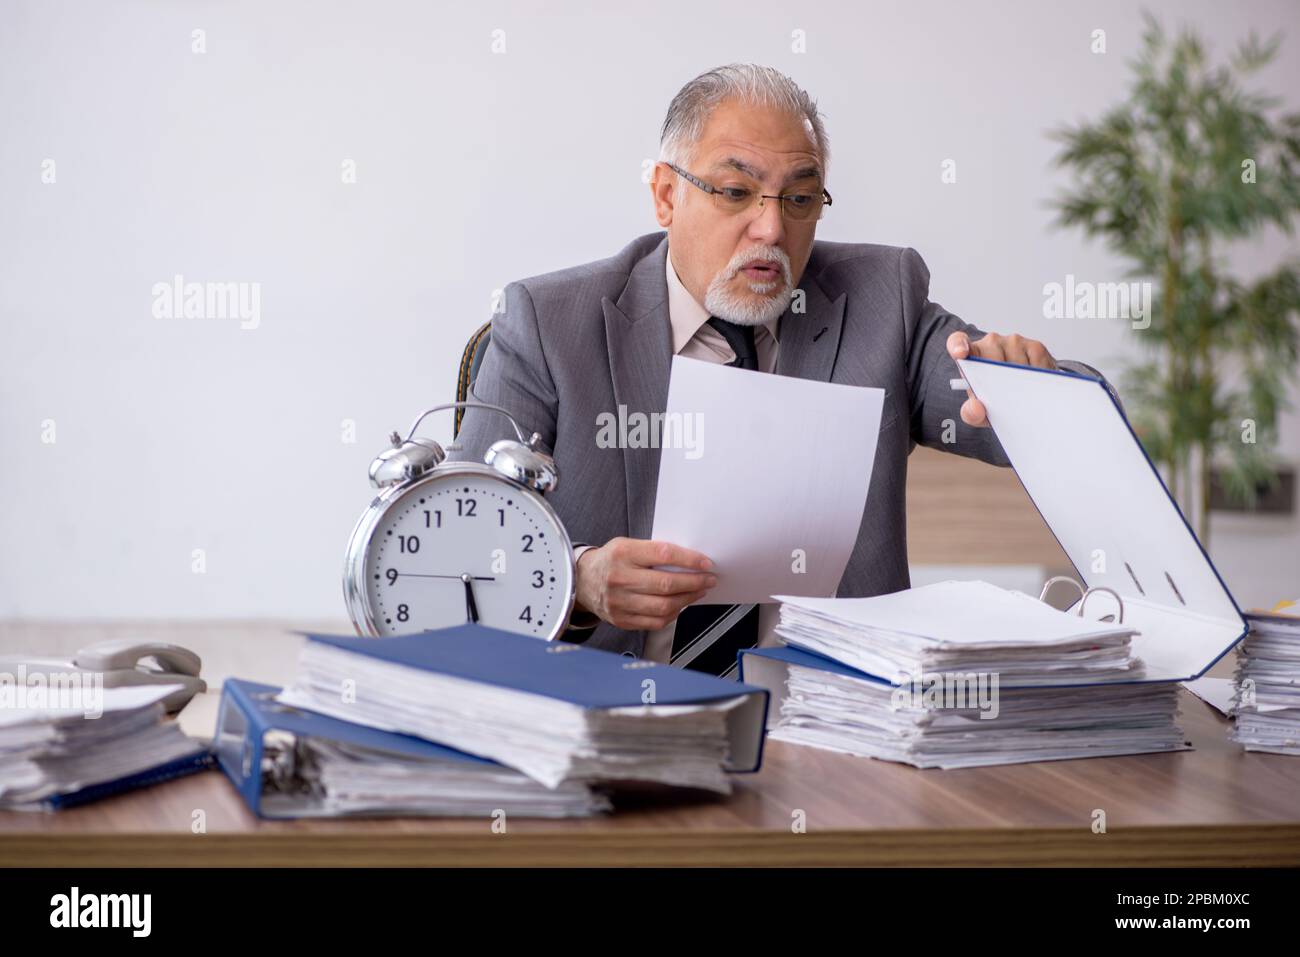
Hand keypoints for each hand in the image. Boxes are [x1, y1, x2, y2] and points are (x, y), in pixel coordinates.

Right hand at [574, 538, 716, 630]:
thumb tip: (690, 561)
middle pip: (666, 584)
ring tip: (698, 592)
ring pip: (664, 606)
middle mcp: (619, 578)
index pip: (663, 554)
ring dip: (688, 599)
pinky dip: (673, 614)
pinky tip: (680, 605)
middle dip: (694, 582)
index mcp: (622, 553)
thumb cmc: (611, 560)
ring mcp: (619, 602)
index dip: (689, 559)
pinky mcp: (621, 619)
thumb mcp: (627, 545)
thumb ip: (654, 552)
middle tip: (709, 579)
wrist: (582, 581)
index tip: (706, 563)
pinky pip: (655, 622)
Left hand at [946, 331, 1056, 426]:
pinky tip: (1034, 385)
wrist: (1023, 397)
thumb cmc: (996, 399)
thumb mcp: (980, 413)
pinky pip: (1035, 364)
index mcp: (971, 355)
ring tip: (1019, 391)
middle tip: (1001, 394)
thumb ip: (971, 414)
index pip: (957, 341)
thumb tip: (975, 408)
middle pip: (989, 359)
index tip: (960, 354)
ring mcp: (1013, 342)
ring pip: (1014, 363)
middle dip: (996, 380)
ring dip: (1018, 381)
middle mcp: (990, 343)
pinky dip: (1036, 378)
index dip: (958, 346)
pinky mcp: (1035, 346)